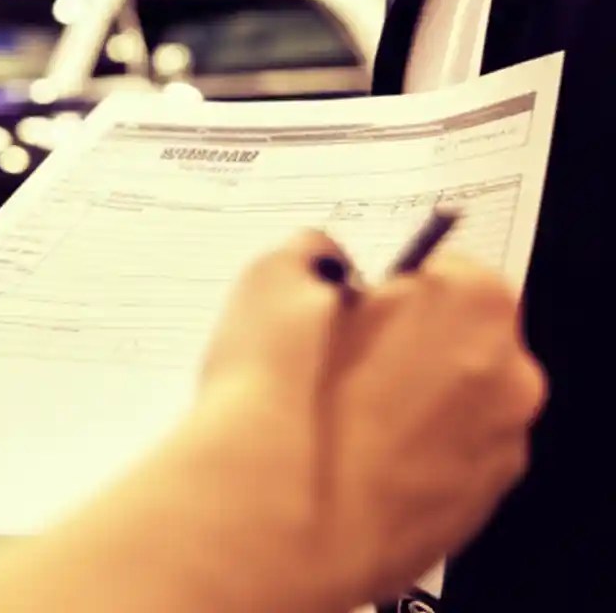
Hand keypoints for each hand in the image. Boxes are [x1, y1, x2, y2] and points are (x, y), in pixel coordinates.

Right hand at [44, 231, 544, 612]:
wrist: (270, 519)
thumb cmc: (278, 397)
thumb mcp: (269, 282)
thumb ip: (309, 255)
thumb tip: (318, 263)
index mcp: (473, 304)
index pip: (444, 274)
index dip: (386, 292)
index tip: (348, 312)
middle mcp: (507, 379)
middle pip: (457, 346)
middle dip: (403, 352)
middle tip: (331, 369)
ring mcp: (494, 456)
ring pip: (449, 415)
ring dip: (402, 413)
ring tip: (326, 428)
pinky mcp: (468, 519)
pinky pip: (436, 475)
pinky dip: (398, 469)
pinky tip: (338, 470)